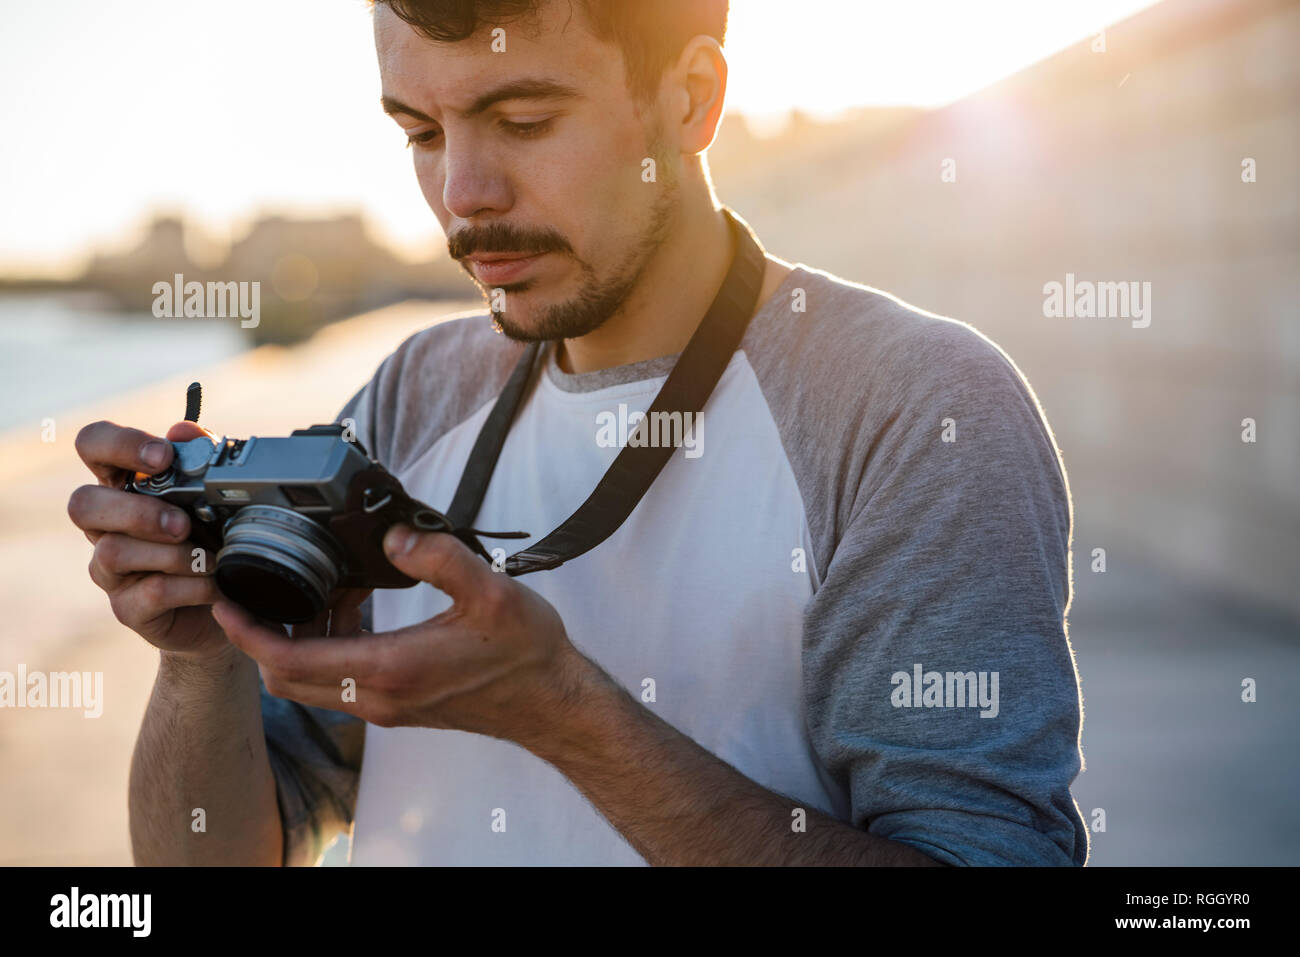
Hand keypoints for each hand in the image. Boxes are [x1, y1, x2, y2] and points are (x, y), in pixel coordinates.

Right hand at [70, 419, 229, 659]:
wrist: (232, 598)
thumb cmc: (216, 533)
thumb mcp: (218, 490)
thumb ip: (203, 456)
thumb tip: (183, 430)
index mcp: (124, 483)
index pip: (93, 445)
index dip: (119, 444)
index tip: (163, 457)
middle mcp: (106, 525)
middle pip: (82, 504)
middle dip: (135, 511)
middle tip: (182, 524)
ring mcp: (112, 569)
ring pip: (111, 551)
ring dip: (169, 554)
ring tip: (208, 558)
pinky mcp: (128, 607)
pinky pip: (149, 593)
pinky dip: (189, 587)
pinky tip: (214, 584)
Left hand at [210, 524, 588, 742]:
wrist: (550, 702)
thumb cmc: (525, 652)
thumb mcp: (490, 591)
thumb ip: (439, 557)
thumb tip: (394, 537)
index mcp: (388, 669)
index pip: (289, 659)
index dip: (245, 632)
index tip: (222, 602)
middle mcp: (376, 696)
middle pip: (285, 677)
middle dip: (257, 636)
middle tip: (251, 591)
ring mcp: (384, 706)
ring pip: (310, 681)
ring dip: (294, 642)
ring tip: (311, 590)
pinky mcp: (396, 705)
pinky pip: (338, 681)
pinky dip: (325, 648)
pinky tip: (354, 608)